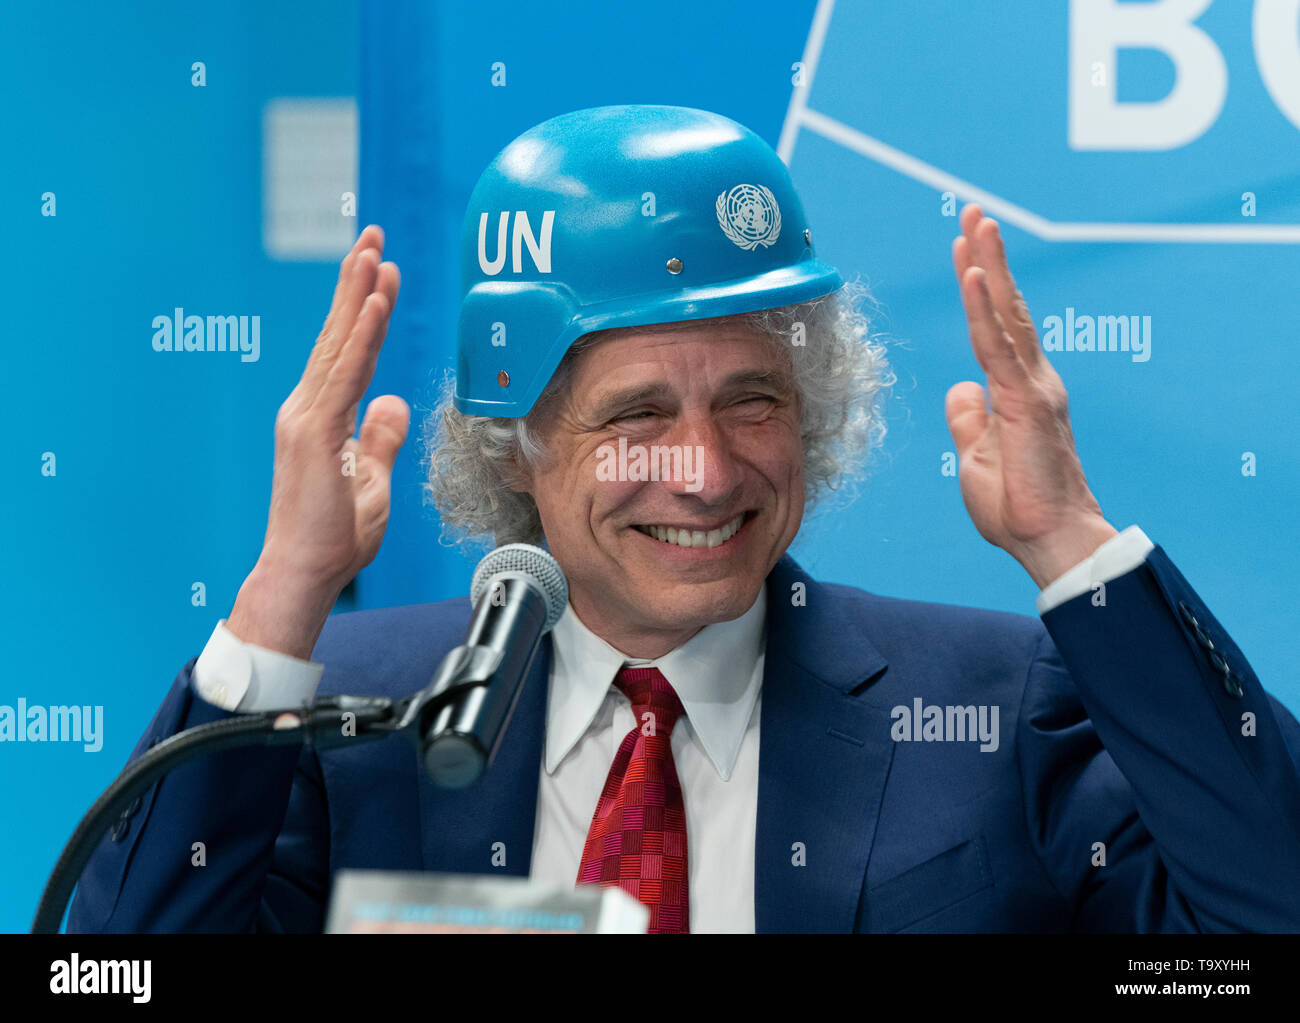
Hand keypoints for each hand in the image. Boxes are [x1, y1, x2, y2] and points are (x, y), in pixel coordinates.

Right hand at [227, 226, 405, 657]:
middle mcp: (308, 409)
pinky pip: (344, 375)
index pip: (348, 352)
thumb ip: (380, 439)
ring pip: (340, 345)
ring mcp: (307, 418)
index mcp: (322, 418)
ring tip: (372, 250)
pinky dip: (360, 338)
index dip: (365, 310)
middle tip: (373, 235)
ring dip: (358, 295)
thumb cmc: (333, 537)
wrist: (303, 572)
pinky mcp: (313, 433)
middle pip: (339, 335)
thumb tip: (392, 402)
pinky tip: (374, 304)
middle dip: (357, 282)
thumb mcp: (372, 482)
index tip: (381, 271)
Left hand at [945, 204, 1116, 588]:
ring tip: (977, 222)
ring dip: (989, 265)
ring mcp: (1033, 387)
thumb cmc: (1016, 508)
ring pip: (1006, 315)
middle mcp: (1032, 380)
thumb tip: (959, 389)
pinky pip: (999, 345)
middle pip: (1006, 308)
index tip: (966, 248)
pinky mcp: (1027, 402)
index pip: (995, 327)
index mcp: (1018, 392)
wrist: (1048, 540)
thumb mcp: (976, 458)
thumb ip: (969, 421)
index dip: (981, 287)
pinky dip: (983, 307)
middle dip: (988, 257)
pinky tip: (972, 274)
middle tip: (975, 212)